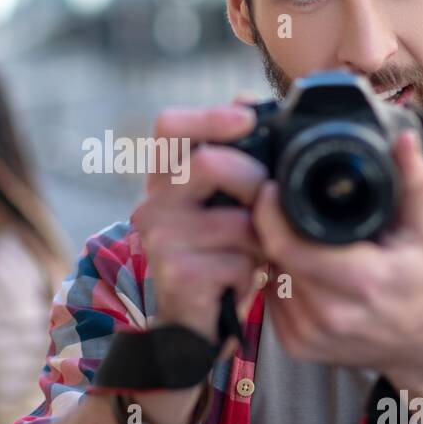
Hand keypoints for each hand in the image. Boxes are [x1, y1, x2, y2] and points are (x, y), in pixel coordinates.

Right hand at [131, 103, 269, 342]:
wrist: (196, 325)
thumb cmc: (219, 256)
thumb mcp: (228, 201)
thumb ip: (237, 154)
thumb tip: (247, 98)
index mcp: (165, 178)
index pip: (169, 126)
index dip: (210, 116)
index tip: (249, 118)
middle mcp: (152, 204)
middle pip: (205, 163)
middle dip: (253, 180)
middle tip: (269, 201)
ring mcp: (161, 241)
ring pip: (234, 218)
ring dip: (262, 237)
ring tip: (259, 251)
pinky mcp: (178, 275)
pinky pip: (238, 258)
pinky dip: (254, 269)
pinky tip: (246, 278)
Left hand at [253, 129, 422, 383]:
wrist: (421, 344)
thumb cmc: (419, 281)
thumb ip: (412, 183)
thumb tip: (403, 140)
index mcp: (360, 281)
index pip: (286, 245)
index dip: (269, 213)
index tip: (271, 187)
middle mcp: (330, 314)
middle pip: (272, 257)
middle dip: (269, 228)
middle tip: (276, 204)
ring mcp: (310, 335)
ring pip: (267, 277)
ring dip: (272, 253)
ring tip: (293, 236)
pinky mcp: (297, 347)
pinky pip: (269, 301)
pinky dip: (277, 279)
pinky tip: (298, 268)